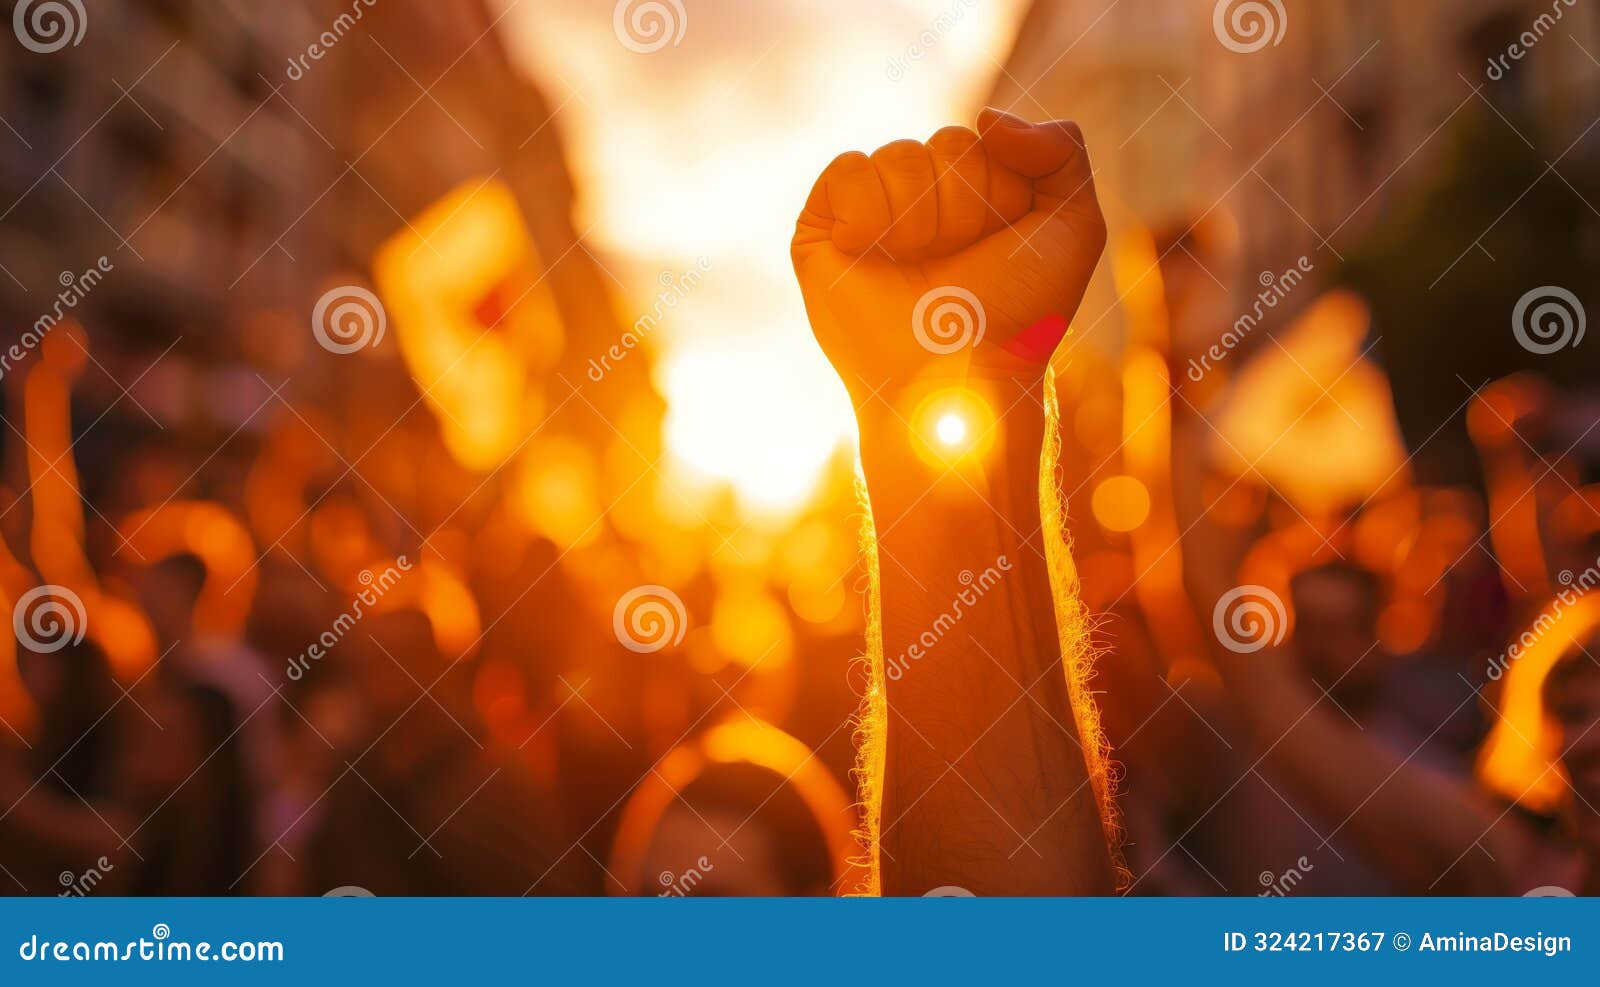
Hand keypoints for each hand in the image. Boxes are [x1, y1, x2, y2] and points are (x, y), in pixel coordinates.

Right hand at [791, 108, 1105, 407]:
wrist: (954, 378)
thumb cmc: (1017, 317)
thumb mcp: (1074, 226)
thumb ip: (1061, 148)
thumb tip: (984, 118)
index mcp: (977, 196)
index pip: (985, 140)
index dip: (999, 190)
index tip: (999, 245)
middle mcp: (923, 201)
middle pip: (943, 146)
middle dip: (961, 206)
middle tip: (956, 265)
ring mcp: (871, 214)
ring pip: (898, 156)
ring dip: (918, 218)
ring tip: (915, 268)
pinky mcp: (823, 229)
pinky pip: (848, 170)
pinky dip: (866, 210)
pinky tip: (869, 252)